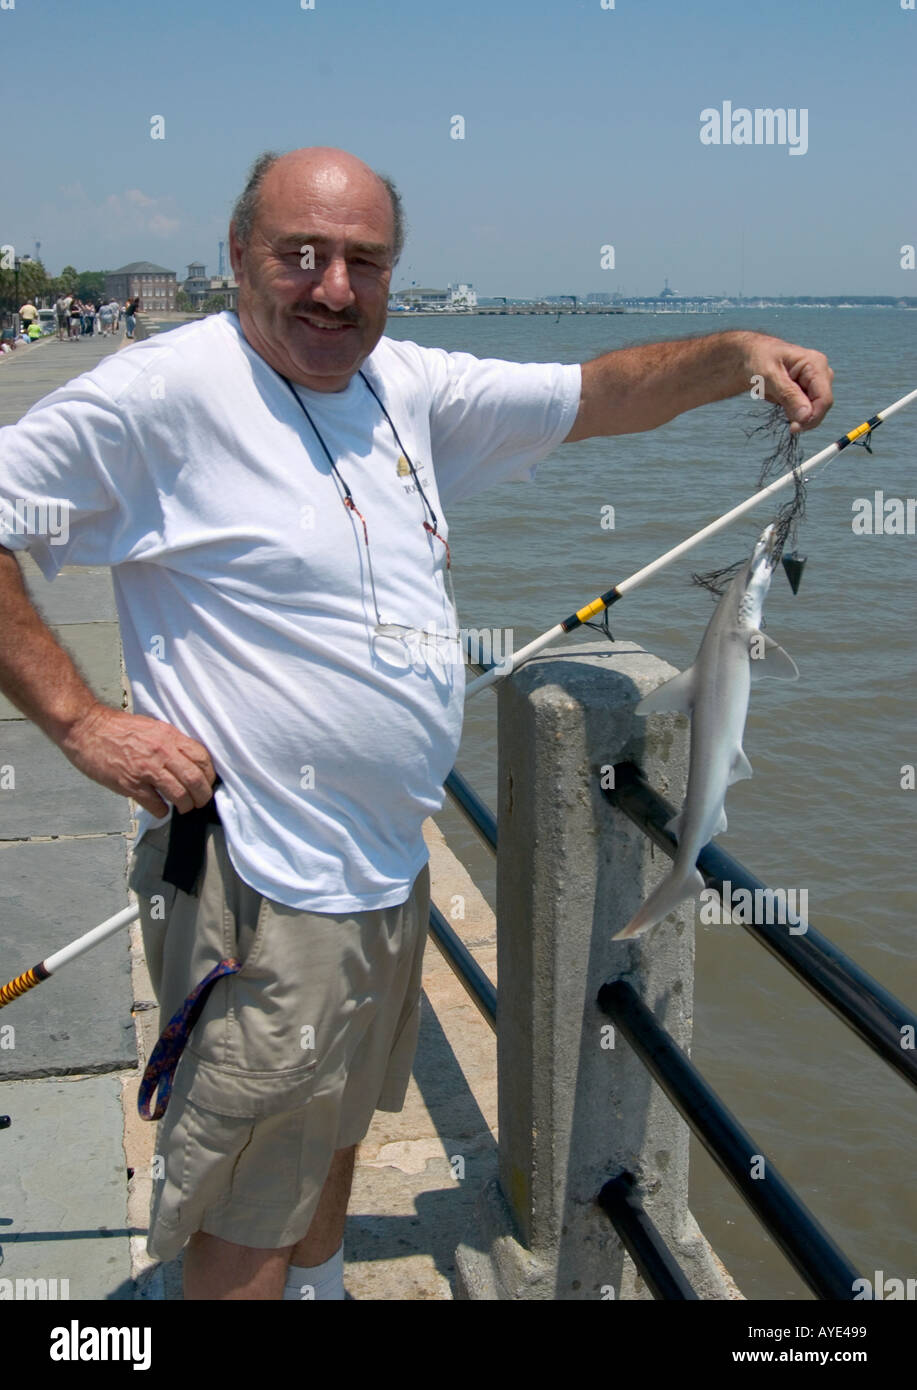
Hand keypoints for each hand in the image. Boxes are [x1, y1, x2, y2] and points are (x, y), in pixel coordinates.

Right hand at [60, 703, 215, 816]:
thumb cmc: (116, 728)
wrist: (86, 727)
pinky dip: (162, 811)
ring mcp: (146, 769)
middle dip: (202, 795)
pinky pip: (155, 804)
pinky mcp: (130, 784)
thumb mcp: (151, 727)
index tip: (206, 782)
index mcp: (169, 736)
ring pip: (180, 794)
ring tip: (183, 808)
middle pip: (195, 779)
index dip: (209, 774)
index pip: (202, 758)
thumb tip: (186, 761)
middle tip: (199, 801)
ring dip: (185, 805)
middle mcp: (161, 752)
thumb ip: (170, 742)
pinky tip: (160, 809)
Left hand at [745, 334, 833, 434]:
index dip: (813, 417)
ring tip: (777, 400)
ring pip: (814, 410)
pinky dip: (793, 413)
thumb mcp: (770, 376)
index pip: (824, 398)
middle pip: (821, 406)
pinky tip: (780, 401)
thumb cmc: (758, 359)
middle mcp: (820, 373)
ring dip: (797, 415)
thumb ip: (789, 395)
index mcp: (815, 364)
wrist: (750, 357)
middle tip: (785, 423)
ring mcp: (815, 383)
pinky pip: (805, 410)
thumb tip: (806, 416)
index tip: (794, 428)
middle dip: (804, 418)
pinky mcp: (808, 392)